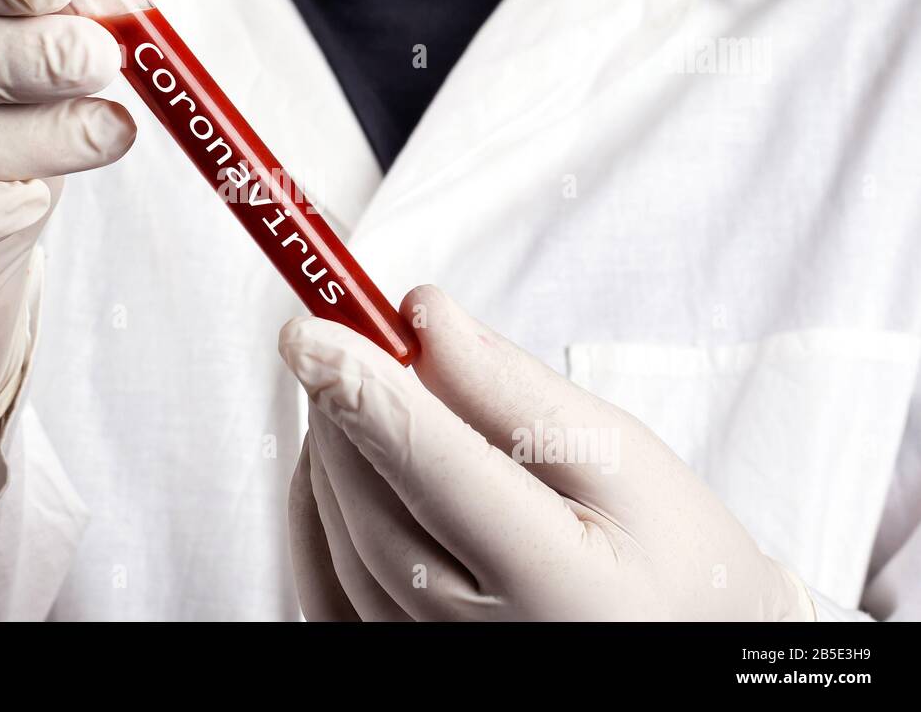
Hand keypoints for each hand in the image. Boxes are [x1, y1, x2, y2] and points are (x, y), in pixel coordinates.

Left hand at [279, 286, 814, 620]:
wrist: (679, 635)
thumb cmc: (667, 551)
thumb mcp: (617, 454)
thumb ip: (512, 387)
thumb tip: (423, 318)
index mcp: (560, 587)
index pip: (436, 472)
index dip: (365, 394)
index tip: (308, 333)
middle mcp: (485, 643)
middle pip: (372, 506)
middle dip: (345, 410)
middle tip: (346, 340)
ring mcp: (432, 667)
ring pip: (338, 543)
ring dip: (332, 453)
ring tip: (366, 396)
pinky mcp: (396, 668)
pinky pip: (322, 587)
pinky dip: (317, 511)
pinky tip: (344, 461)